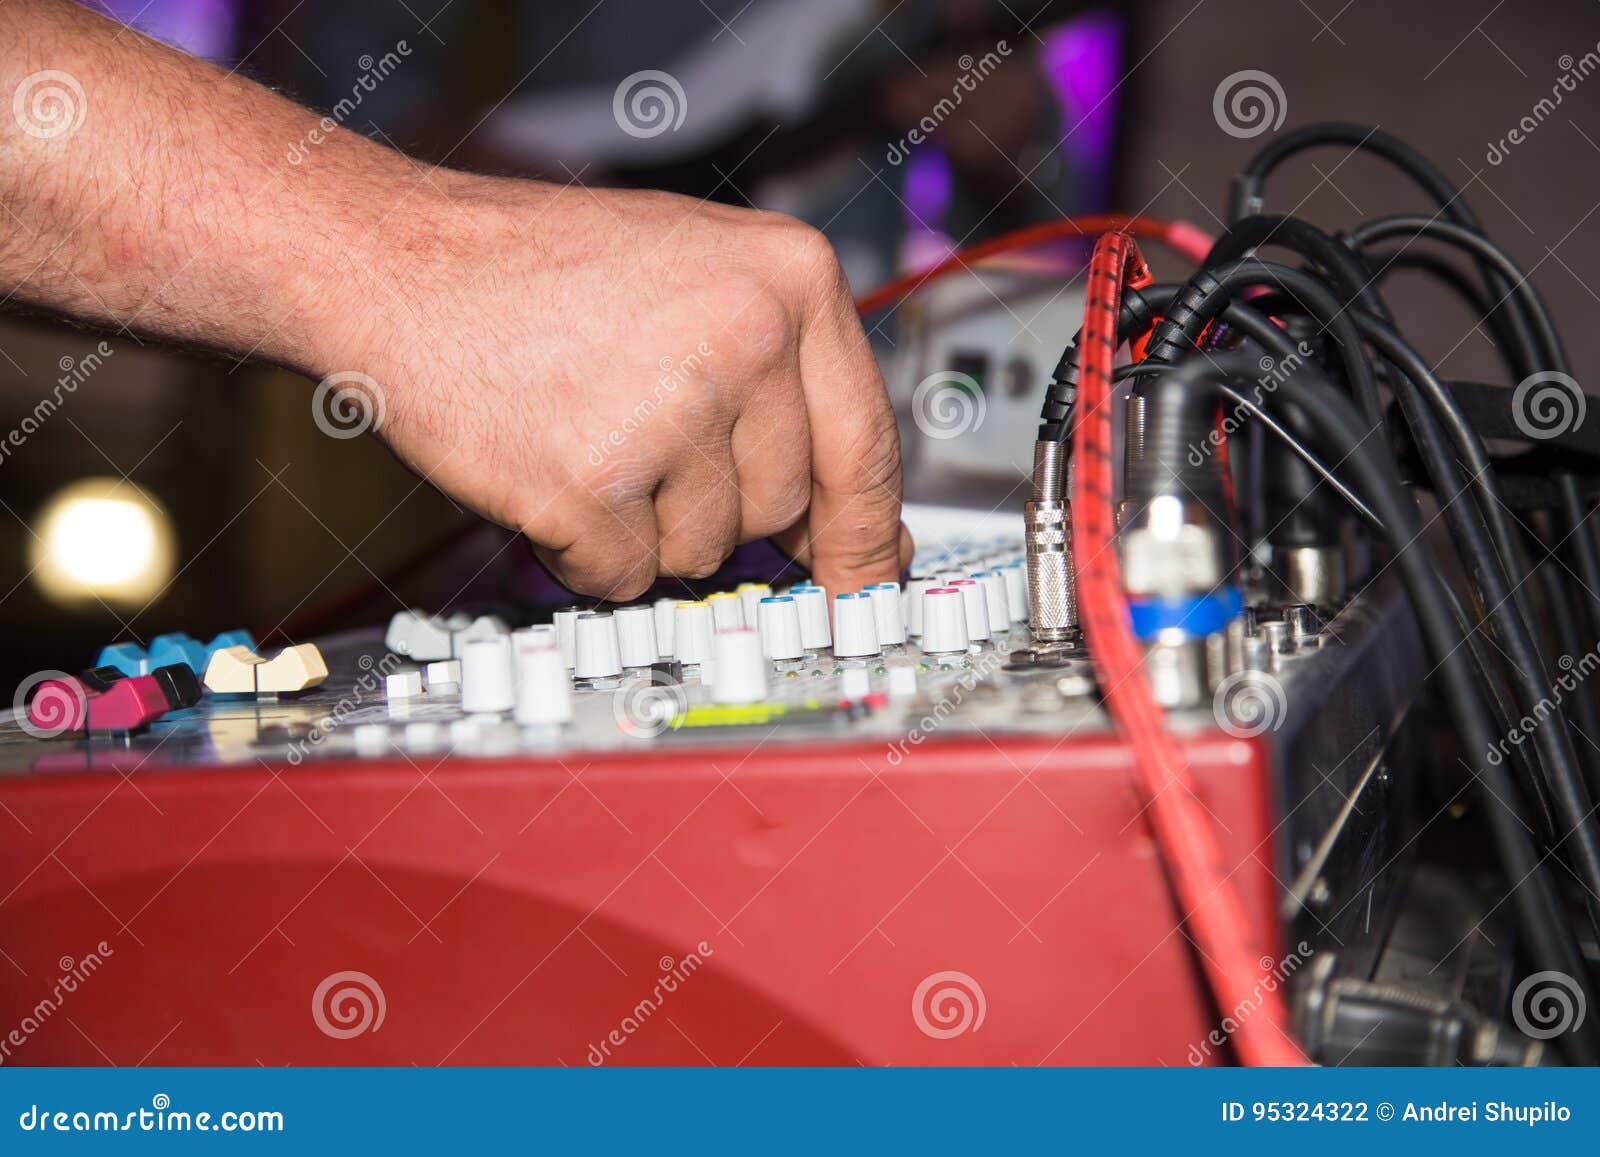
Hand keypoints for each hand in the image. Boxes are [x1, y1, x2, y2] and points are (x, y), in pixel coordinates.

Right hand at [321, 175, 912, 599]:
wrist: (403, 260)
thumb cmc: (544, 273)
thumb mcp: (704, 284)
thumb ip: (792, 393)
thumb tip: (871, 531)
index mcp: (792, 278)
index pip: (868, 446)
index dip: (867, 533)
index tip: (871, 583)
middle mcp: (748, 337)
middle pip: (780, 508)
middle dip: (716, 502)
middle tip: (641, 433)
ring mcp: (672, 412)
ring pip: (705, 550)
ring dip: (645, 524)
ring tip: (587, 431)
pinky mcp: (593, 482)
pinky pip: (624, 576)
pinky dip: (583, 548)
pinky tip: (549, 467)